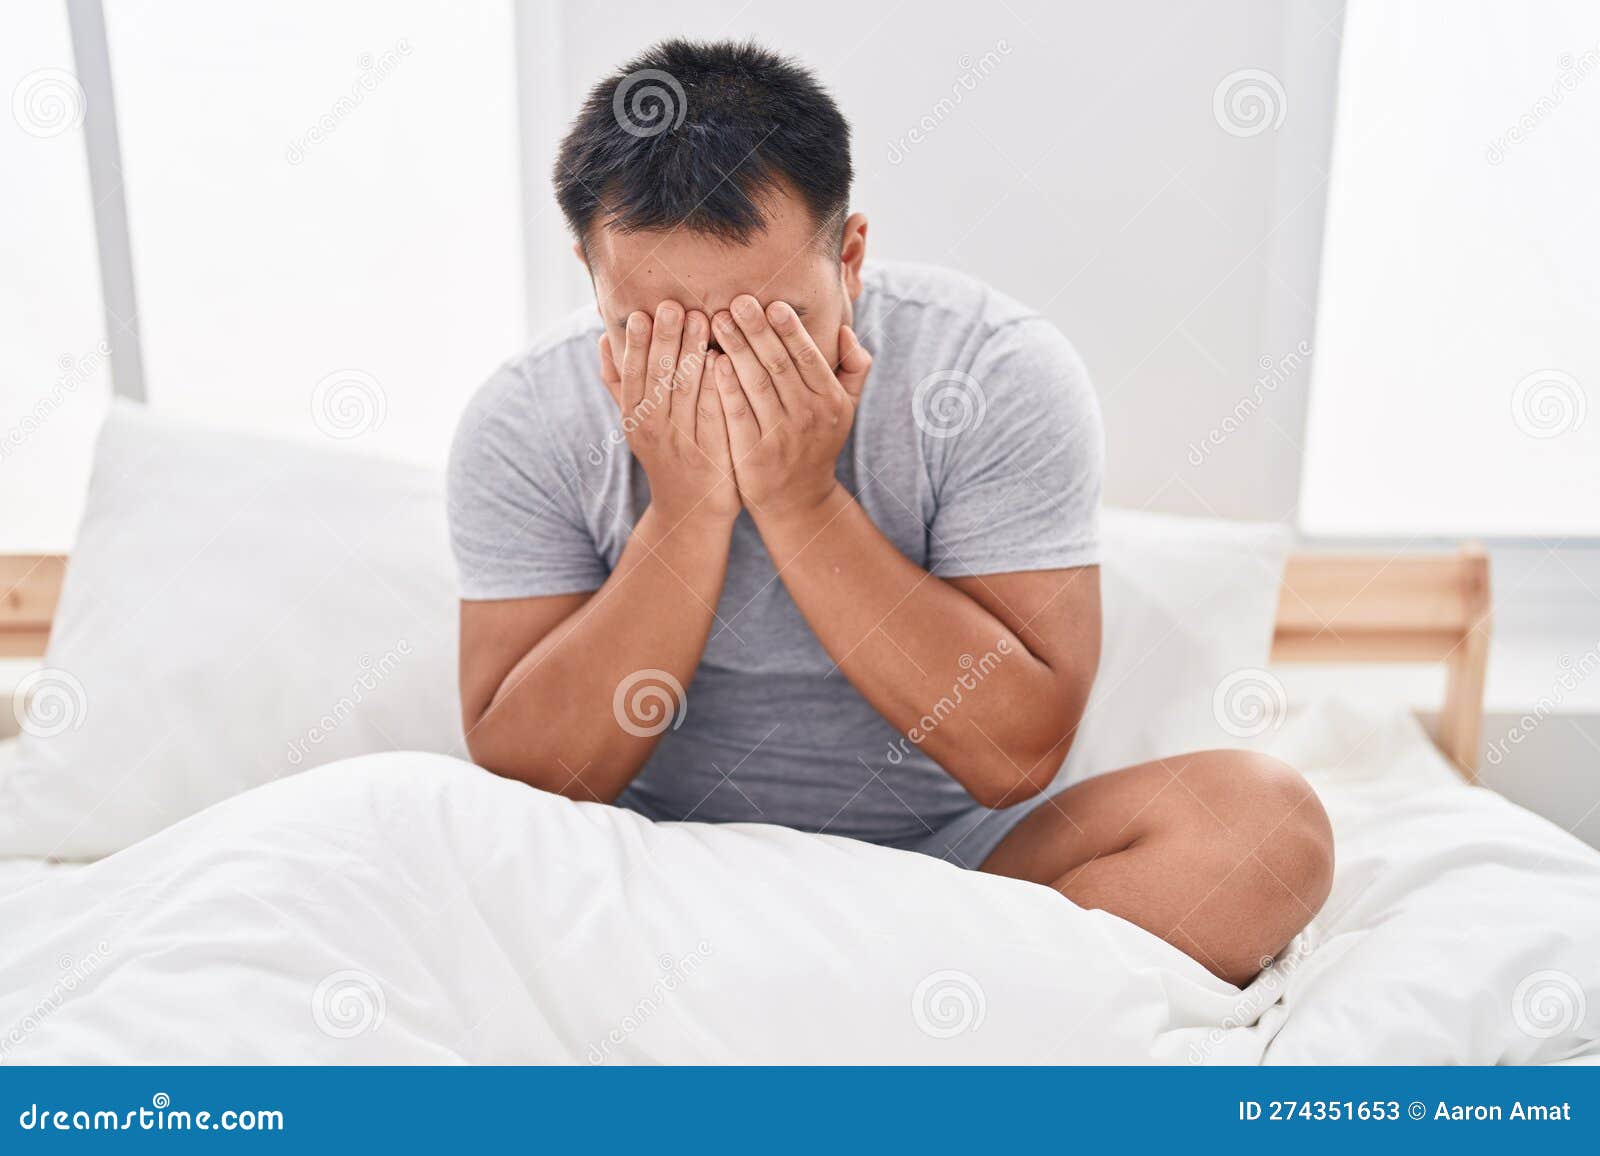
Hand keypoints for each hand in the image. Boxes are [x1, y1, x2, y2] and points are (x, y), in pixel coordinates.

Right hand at [599, 301, 739, 525]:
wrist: (690, 514)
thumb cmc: (666, 457)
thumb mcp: (637, 424)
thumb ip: (619, 384)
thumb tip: (601, 338)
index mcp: (634, 419)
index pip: (631, 375)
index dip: (635, 344)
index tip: (642, 312)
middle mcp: (654, 430)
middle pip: (658, 378)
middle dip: (665, 340)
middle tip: (673, 305)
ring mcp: (683, 443)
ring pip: (686, 392)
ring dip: (693, 353)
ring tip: (703, 318)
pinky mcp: (712, 454)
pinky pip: (714, 414)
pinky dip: (717, 385)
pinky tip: (724, 358)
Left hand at [711, 295, 871, 521]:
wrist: (798, 501)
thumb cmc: (817, 444)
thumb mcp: (845, 409)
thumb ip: (853, 369)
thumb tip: (846, 330)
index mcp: (829, 401)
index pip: (809, 357)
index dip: (791, 330)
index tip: (772, 303)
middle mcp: (807, 417)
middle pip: (779, 365)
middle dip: (757, 330)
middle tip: (737, 300)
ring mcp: (780, 436)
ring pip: (756, 384)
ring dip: (736, 349)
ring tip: (718, 320)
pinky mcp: (752, 454)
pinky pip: (737, 413)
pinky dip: (725, 386)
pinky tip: (711, 361)